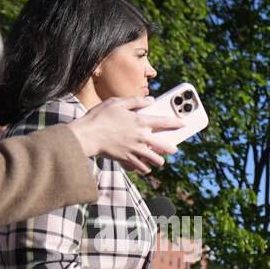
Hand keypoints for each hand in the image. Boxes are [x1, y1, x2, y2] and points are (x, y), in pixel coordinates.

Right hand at [68, 96, 182, 172]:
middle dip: (172, 148)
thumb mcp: (116, 103)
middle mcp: (141, 137)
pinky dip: (145, 167)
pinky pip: (143, 168)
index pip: (165, 122)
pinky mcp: (128, 159)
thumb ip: (135, 101)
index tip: (184, 125)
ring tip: (158, 159)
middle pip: (165, 146)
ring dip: (159, 160)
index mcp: (140, 121)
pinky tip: (145, 166)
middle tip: (173, 148)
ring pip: (157, 160)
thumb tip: (151, 100)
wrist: (85, 136)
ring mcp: (136, 150)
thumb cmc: (99, 117)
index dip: (176, 123)